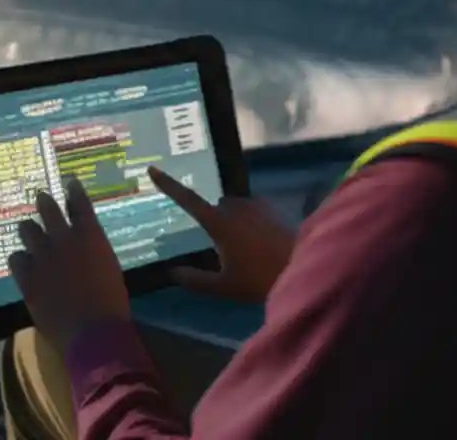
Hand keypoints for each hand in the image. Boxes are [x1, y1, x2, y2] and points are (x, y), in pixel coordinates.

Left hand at [7, 178, 130, 352]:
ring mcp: (42, 257)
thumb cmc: (112, 303)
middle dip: (45, 201)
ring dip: (29, 229)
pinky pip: (16, 258)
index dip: (74, 190)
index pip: (80, 203)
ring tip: (28, 230)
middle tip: (41, 196)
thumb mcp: (110, 269)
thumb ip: (95, 253)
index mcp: (90, 236)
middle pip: (48, 209)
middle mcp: (64, 239)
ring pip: (27, 230)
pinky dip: (21, 259)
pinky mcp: (27, 277)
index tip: (69, 181)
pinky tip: (23, 263)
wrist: (93, 332)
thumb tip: (86, 249)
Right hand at [149, 166, 294, 303]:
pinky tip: (261, 244)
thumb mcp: (223, 287)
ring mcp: (255, 204)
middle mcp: (234, 206)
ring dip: (233, 222)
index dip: (168, 185)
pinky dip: (250, 222)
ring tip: (246, 252)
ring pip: (233, 209)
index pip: (186, 199)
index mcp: (218, 222)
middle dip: (214, 223)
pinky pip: (252, 210)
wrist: (304, 267)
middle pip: (214, 208)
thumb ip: (195, 280)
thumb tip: (173, 272)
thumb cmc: (260, 278)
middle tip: (223, 252)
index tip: (152, 169)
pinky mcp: (272, 207)